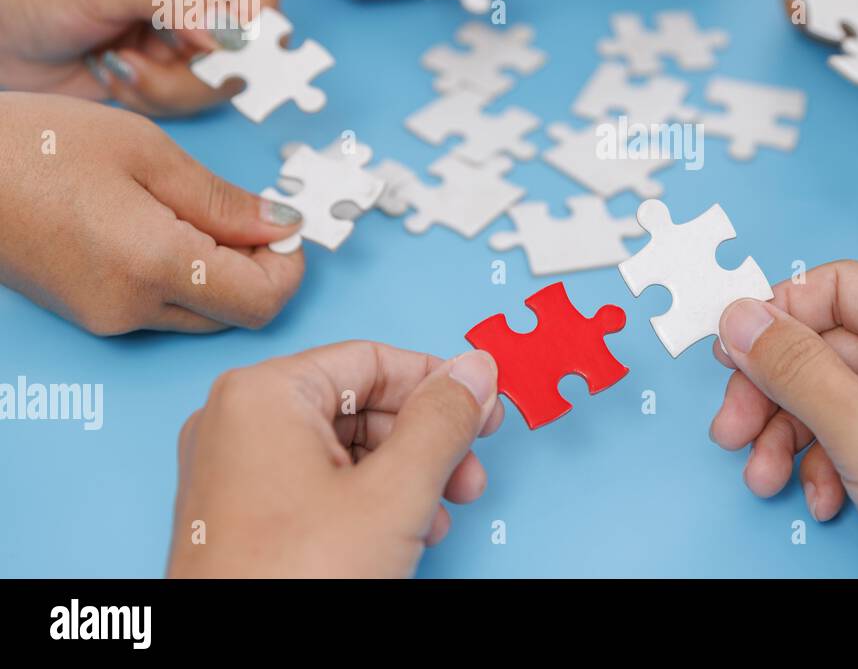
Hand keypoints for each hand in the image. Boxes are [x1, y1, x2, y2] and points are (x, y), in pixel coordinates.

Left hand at [0, 0, 276, 115]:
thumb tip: (231, 32)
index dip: (248, 27)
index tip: (213, 51)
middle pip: (245, 47)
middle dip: (196, 69)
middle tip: (142, 61)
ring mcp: (183, 35)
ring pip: (218, 82)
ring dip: (167, 87)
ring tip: (116, 66)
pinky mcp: (167, 71)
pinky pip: (190, 101)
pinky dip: (152, 98)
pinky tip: (115, 75)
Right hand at [0, 92, 303, 334]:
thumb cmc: (35, 145)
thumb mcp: (147, 152)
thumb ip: (223, 199)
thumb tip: (283, 225)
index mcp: (155, 266)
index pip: (262, 302)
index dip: (289, 266)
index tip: (287, 226)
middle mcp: (133, 308)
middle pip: (236, 313)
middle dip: (260, 267)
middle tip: (249, 211)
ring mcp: (106, 317)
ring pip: (201, 312)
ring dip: (222, 271)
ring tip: (195, 208)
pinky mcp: (89, 313)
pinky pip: (161, 307)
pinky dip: (184, 275)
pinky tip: (162, 223)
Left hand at [167, 342, 503, 576]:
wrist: (233, 667)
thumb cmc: (292, 582)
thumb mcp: (394, 493)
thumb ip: (443, 421)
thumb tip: (475, 370)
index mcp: (264, 394)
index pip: (372, 359)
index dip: (439, 384)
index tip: (485, 407)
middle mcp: (238, 422)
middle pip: (360, 404)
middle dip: (425, 440)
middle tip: (470, 473)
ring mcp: (232, 470)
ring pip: (344, 448)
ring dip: (405, 475)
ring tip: (440, 514)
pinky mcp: (237, 515)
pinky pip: (316, 483)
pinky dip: (367, 501)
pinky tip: (402, 534)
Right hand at [710, 261, 857, 576]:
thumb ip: (795, 370)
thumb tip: (740, 317)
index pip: (835, 288)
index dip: (777, 318)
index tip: (732, 354)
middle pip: (825, 348)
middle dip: (773, 396)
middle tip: (733, 430)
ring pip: (833, 396)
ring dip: (791, 438)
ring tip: (768, 478)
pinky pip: (857, 432)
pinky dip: (828, 464)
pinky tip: (822, 498)